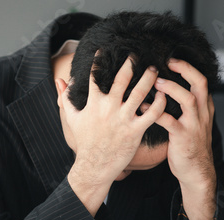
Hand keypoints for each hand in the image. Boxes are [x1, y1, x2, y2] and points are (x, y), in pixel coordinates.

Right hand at [57, 53, 166, 214]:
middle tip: (138, 54)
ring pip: (140, 92)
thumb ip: (65, 97)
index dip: (100, 61)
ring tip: (154, 68)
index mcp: (93, 104)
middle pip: (122, 79)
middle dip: (130, 63)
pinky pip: (152, 113)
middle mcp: (109, 109)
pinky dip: (160, 102)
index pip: (96, 77)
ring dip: (149, 77)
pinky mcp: (135, 131)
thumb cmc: (85, 141)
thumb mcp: (71, 118)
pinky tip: (163, 94)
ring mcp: (123, 120)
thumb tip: (60, 80)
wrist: (94, 166)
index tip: (105, 50)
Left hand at [154, 58, 216, 219]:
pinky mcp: (183, 138)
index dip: (188, 67)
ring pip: (188, 100)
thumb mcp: (192, 123)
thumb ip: (184, 107)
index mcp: (204, 108)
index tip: (172, 58)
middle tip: (167, 61)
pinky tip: (143, 107)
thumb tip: (168, 89)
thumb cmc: (189, 145)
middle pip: (200, 84)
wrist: (196, 172)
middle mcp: (202, 113)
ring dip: (172, 89)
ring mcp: (194, 125)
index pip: (201, 81)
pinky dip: (156, 113)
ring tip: (156, 82)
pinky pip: (170, 122)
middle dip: (185, 70)